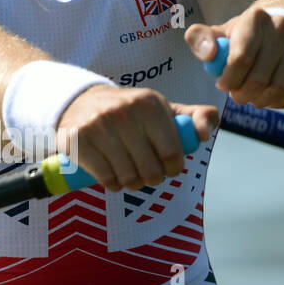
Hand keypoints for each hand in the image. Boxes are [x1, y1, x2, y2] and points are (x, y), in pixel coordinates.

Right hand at [56, 85, 216, 191]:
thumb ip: (195, 117)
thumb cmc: (131, 111)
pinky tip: (111, 172)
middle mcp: (123, 112)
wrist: (79, 101)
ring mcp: (97, 126)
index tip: (167, 166)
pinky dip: (112, 183)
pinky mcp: (78, 140)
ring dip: (132, 182)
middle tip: (146, 170)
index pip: (172, 154)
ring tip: (128, 171)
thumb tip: (205, 133)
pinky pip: (106, 180)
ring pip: (128, 179)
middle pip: (151, 171)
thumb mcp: (162, 109)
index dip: (173, 168)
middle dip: (152, 177)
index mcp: (149, 104)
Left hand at [185, 8, 283, 108]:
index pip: (241, 59)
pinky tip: (270, 100)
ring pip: (280, 86)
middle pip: (260, 77)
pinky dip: (282, 101)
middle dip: (244, 94)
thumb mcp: (220, 34)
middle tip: (237, 97)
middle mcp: (282, 25)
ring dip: (262, 100)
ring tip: (252, 99)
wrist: (280, 28)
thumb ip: (201, 39)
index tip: (223, 85)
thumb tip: (208, 54)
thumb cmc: (245, 36)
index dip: (230, 79)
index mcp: (255, 19)